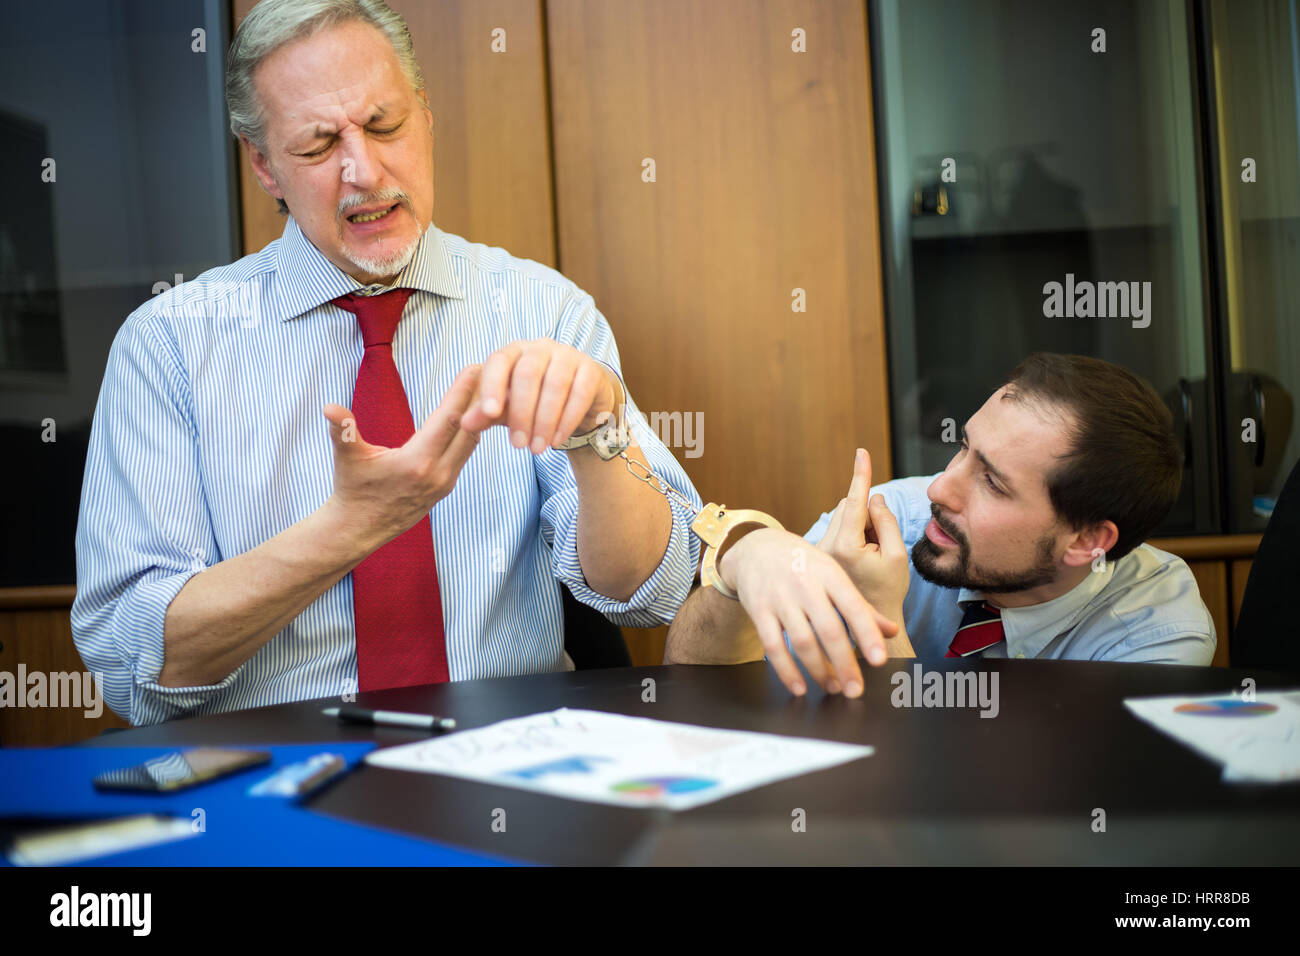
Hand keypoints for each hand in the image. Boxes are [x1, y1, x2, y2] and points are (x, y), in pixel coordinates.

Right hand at [322, 364, 481, 548]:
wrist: (360, 527)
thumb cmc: (352, 489)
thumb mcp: (347, 458)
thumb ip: (342, 430)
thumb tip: (329, 407)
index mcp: (416, 462)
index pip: (448, 420)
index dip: (461, 392)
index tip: (474, 368)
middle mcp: (437, 473)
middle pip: (468, 428)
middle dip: (479, 398)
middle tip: (490, 369)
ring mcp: (445, 482)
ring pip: (471, 443)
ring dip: (479, 416)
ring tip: (487, 388)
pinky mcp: (446, 487)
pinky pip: (465, 455)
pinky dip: (472, 433)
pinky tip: (476, 417)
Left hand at [457, 340, 621, 453]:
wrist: (579, 403)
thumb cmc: (536, 402)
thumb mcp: (507, 409)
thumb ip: (485, 414)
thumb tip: (464, 423)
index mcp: (514, 352)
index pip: (498, 362)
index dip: (492, 386)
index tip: (488, 414)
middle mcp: (540, 348)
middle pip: (528, 373)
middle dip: (522, 413)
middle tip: (518, 446)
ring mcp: (568, 356)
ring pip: (555, 384)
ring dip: (545, 420)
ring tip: (537, 449)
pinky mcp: (590, 370)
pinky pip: (579, 393)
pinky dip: (567, 420)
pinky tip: (557, 440)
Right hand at [718, 527, 899, 697]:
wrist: (757, 548)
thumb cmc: (803, 565)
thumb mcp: (833, 575)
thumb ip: (861, 606)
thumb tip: (891, 632)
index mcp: (830, 575)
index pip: (853, 607)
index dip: (867, 634)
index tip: (879, 660)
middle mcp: (806, 586)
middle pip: (829, 630)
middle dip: (844, 663)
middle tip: (855, 690)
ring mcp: (780, 598)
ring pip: (802, 641)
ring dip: (819, 671)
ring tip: (833, 688)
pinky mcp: (758, 611)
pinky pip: (772, 646)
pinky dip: (786, 670)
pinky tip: (799, 687)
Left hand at [817, 448, 909, 616]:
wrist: (868, 621)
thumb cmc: (887, 590)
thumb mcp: (897, 555)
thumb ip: (886, 522)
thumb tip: (874, 497)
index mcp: (845, 547)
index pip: (854, 502)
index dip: (861, 475)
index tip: (861, 452)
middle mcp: (825, 547)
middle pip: (848, 508)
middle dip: (868, 515)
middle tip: (882, 542)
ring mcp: (818, 551)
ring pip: (843, 518)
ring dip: (861, 526)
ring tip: (872, 554)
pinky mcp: (817, 554)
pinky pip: (838, 530)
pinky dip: (853, 535)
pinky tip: (860, 559)